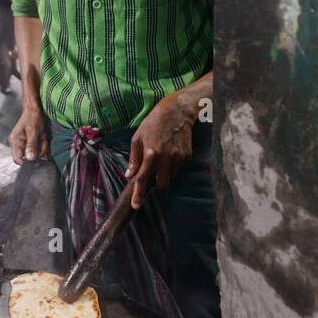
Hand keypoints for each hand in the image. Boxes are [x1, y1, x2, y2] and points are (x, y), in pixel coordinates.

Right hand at [9, 103, 47, 163]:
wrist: (35, 108)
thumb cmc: (32, 117)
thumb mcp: (33, 131)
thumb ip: (31, 145)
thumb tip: (30, 159)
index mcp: (15, 141)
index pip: (18, 159)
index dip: (27, 163)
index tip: (37, 160)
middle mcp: (18, 144)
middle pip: (27, 158)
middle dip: (37, 154)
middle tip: (42, 144)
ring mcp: (24, 143)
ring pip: (35, 154)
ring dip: (41, 148)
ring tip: (43, 138)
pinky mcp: (30, 142)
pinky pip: (38, 149)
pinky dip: (42, 146)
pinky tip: (43, 138)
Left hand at [125, 93, 195, 208]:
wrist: (176, 112)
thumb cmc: (153, 124)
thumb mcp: (138, 138)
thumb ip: (134, 158)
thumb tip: (129, 175)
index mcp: (151, 153)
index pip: (143, 178)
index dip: (139, 193)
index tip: (136, 205)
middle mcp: (166, 158)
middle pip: (161, 184)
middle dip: (156, 184)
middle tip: (153, 173)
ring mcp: (178, 157)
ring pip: (171, 177)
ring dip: (165, 173)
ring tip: (162, 157)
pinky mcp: (187, 156)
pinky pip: (178, 168)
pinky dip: (173, 165)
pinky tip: (170, 152)